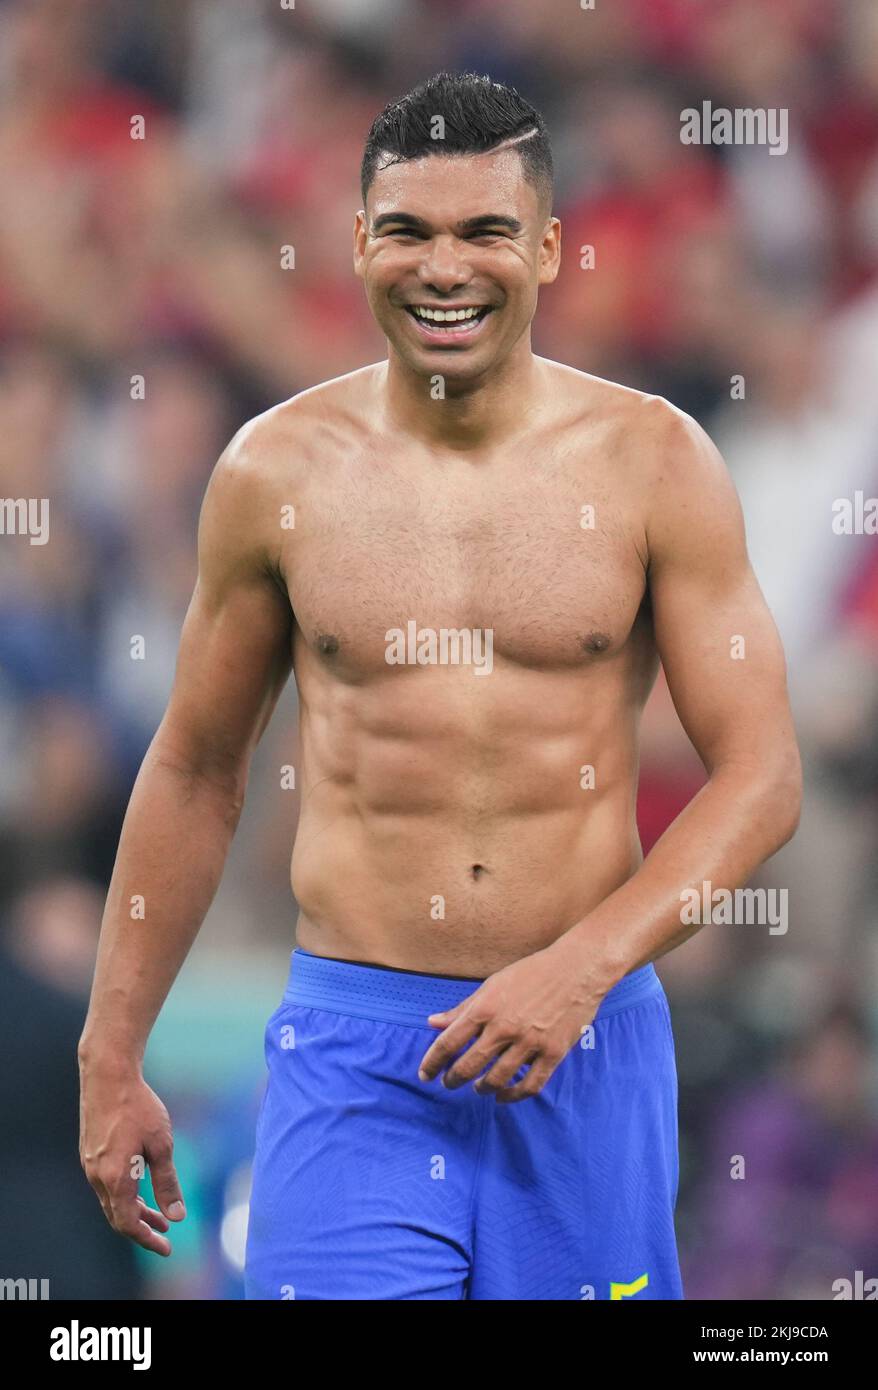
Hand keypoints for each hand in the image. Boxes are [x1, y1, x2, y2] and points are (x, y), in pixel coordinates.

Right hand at [79, 1059, 185, 1255]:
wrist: (108, 1076)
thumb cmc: (138, 1107)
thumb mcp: (161, 1145)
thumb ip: (167, 1182)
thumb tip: (177, 1215)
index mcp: (115, 1178)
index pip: (128, 1224)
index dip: (147, 1239)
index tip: (166, 1248)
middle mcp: (97, 1176)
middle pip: (118, 1217)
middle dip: (142, 1230)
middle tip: (164, 1237)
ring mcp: (91, 1165)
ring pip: (111, 1201)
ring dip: (134, 1211)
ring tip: (159, 1216)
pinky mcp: (90, 1153)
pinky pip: (106, 1185)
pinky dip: (124, 1195)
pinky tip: (141, 1188)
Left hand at [417, 939, 606, 1102]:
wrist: (576, 969)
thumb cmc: (531, 973)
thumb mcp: (492, 985)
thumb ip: (462, 1008)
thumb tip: (432, 1023)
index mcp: (486, 1007)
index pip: (448, 1042)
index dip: (432, 1063)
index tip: (425, 1075)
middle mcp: (505, 1027)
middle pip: (469, 1065)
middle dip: (453, 1080)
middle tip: (448, 1084)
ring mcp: (530, 1042)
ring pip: (497, 1079)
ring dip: (481, 1088)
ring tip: (477, 1088)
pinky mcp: (553, 1053)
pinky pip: (530, 1085)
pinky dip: (512, 1096)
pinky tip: (503, 1096)